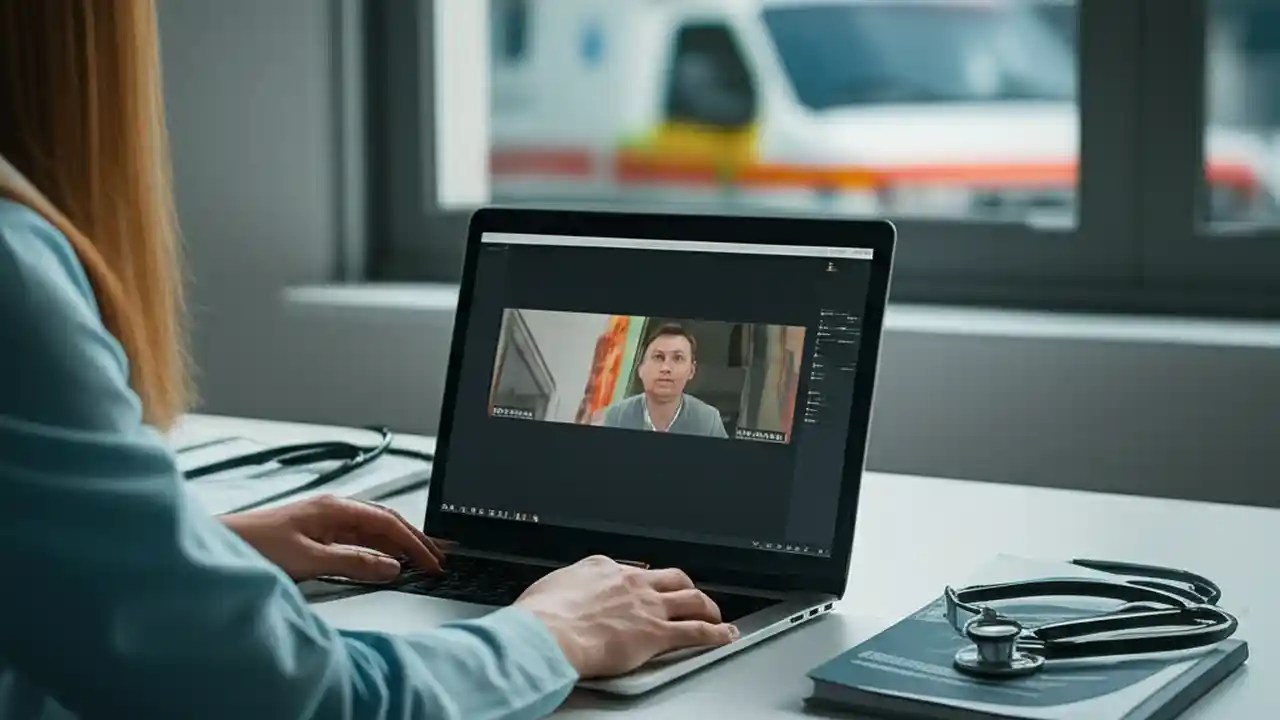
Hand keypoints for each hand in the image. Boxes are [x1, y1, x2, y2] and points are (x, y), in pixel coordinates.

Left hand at [221, 495, 445, 581]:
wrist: (219, 546)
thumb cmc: (254, 546)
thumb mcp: (309, 559)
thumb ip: (353, 562)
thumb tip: (391, 567)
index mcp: (336, 508)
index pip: (389, 523)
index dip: (415, 543)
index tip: (433, 561)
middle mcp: (333, 511)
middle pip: (386, 522)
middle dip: (414, 540)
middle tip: (437, 559)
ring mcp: (324, 522)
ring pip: (373, 531)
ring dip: (398, 545)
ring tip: (419, 561)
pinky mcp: (316, 535)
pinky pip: (357, 540)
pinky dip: (377, 551)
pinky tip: (384, 563)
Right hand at [514, 555, 738, 677]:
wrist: (548, 634)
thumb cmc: (540, 617)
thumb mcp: (548, 589)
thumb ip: (562, 590)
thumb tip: (555, 597)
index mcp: (602, 568)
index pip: (632, 571)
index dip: (642, 582)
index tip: (644, 590)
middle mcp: (631, 582)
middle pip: (671, 578)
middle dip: (685, 586)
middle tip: (691, 595)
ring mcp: (648, 606)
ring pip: (690, 599)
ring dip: (707, 607)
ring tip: (715, 615)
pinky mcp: (657, 633)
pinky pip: (696, 631)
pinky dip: (715, 633)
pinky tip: (725, 635)